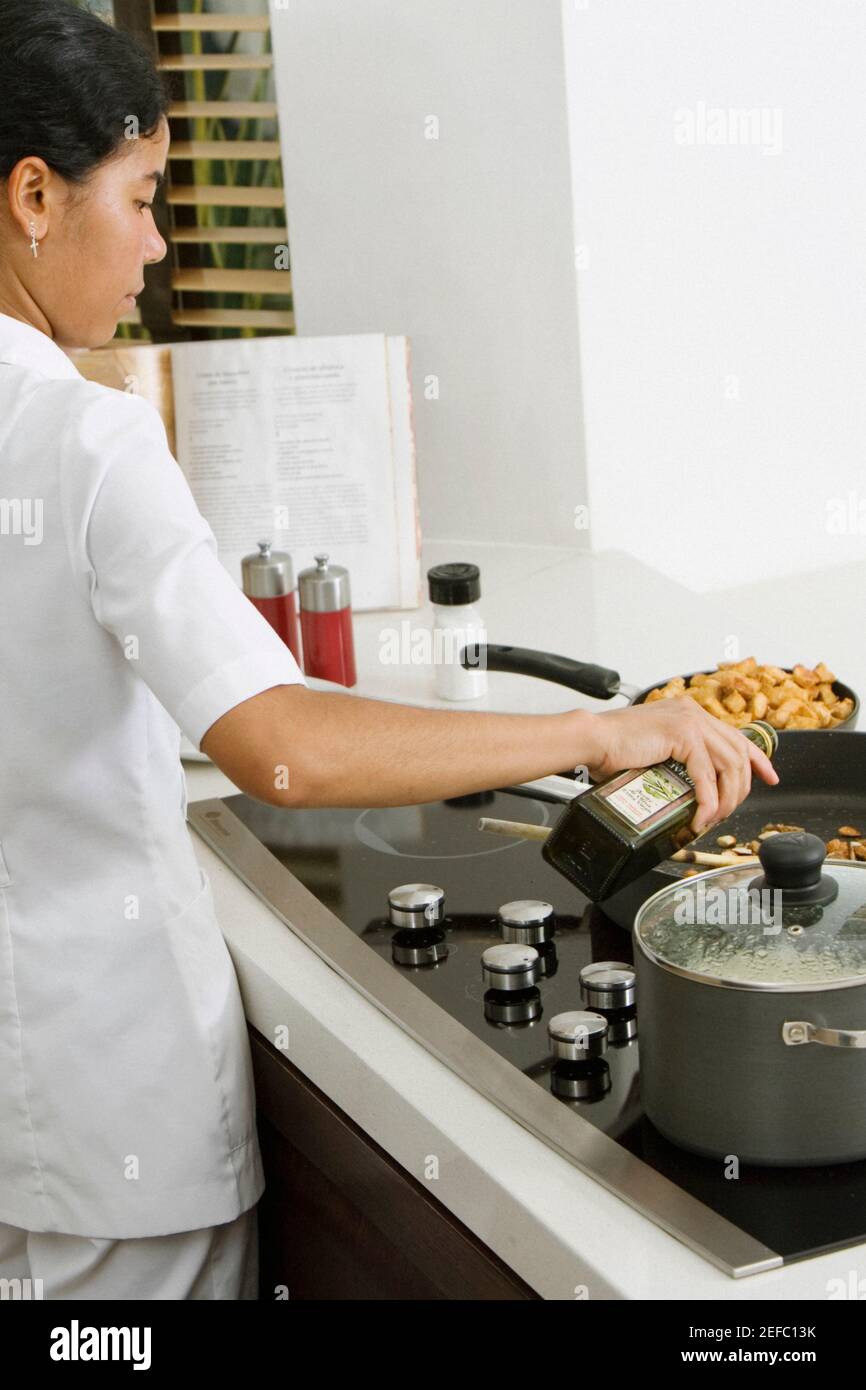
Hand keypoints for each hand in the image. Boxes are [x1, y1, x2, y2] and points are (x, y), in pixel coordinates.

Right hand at [578, 696, 778, 833]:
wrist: (592, 740)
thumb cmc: (611, 749)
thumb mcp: (653, 752)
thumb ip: (674, 762)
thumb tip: (687, 791)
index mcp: (688, 713)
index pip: (735, 735)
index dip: (757, 759)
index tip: (769, 777)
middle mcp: (693, 713)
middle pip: (738, 752)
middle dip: (743, 787)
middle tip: (731, 811)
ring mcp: (689, 721)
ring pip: (728, 764)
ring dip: (726, 797)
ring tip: (714, 818)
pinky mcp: (682, 735)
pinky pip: (706, 775)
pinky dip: (708, 800)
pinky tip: (701, 816)